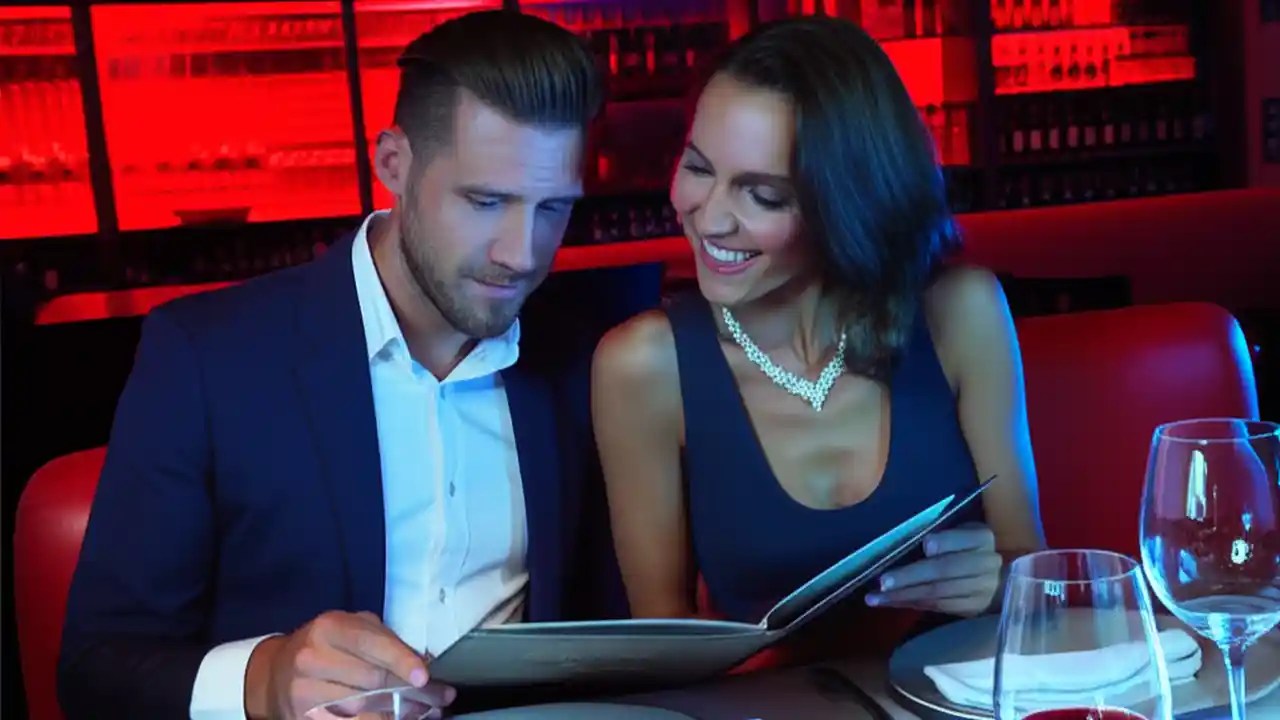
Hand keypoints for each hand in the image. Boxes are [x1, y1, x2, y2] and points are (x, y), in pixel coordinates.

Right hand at [245, 610, 455, 719]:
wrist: (275, 672)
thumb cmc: (326, 645)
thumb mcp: (350, 628)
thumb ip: (383, 639)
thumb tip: (423, 661)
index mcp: (329, 627)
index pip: (370, 642)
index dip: (400, 660)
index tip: (424, 676)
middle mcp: (313, 657)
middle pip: (371, 680)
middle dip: (411, 691)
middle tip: (440, 697)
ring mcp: (305, 691)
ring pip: (362, 708)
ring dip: (398, 712)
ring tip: (424, 711)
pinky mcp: (303, 717)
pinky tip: (395, 719)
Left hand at [864, 523, 1002, 616]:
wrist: (1000, 580)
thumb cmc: (970, 547)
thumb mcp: (962, 532)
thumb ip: (946, 536)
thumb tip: (928, 545)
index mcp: (982, 538)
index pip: (963, 540)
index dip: (945, 543)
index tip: (926, 546)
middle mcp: (986, 565)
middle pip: (945, 571)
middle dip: (911, 577)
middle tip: (883, 582)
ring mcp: (979, 591)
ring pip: (937, 594)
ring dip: (903, 596)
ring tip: (875, 598)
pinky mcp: (969, 609)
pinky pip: (936, 607)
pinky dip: (910, 604)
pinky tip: (889, 602)